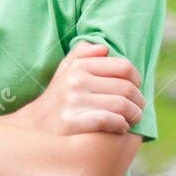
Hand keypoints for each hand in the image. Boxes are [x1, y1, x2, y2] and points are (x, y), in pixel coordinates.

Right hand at [5, 41, 144, 134]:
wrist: (36, 126)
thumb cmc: (58, 98)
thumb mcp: (65, 72)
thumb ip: (81, 56)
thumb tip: (103, 48)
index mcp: (78, 66)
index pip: (123, 67)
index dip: (136, 78)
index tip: (135, 88)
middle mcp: (76, 80)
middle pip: (127, 88)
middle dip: (139, 101)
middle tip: (138, 109)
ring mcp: (74, 100)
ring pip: (122, 105)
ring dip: (134, 115)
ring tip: (131, 119)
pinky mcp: (73, 120)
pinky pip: (110, 120)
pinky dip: (121, 125)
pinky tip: (119, 127)